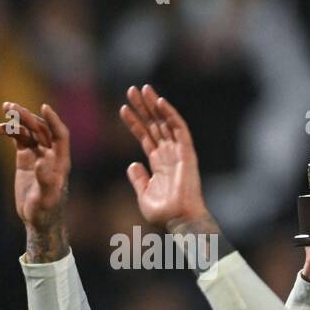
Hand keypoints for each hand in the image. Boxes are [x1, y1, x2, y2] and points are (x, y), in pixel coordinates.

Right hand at [0, 101, 70, 260]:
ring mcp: (37, 155)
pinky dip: (9, 132)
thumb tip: (41, 162)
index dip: (53, 120)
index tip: (44, 107)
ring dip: (17, 120)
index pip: (60, 135)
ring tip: (4, 110)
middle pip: (41, 129)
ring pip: (29, 131)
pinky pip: (18, 139)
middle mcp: (50, 154)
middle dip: (28, 116)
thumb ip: (46, 181)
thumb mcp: (46, 199)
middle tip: (11, 107)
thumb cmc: (46, 212)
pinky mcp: (25, 159)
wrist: (38, 220)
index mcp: (60, 161)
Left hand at [119, 85, 207, 229]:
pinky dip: (170, 114)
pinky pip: (179, 128)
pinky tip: (159, 101)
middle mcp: (169, 154)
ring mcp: (178, 152)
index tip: (123, 108)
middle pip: (154, 125)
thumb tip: (132, 165)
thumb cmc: (164, 213)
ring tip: (142, 89)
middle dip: (143, 107)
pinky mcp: (187, 152)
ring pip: (165, 122)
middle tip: (132, 90)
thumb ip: (139, 179)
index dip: (134, 122)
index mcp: (159, 163)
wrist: (180, 220)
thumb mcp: (144, 194)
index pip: (145, 137)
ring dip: (153, 105)